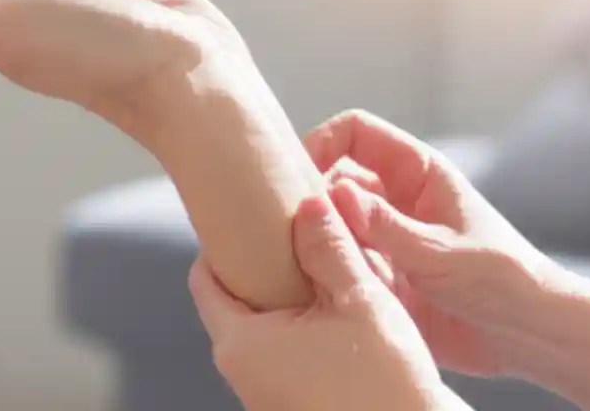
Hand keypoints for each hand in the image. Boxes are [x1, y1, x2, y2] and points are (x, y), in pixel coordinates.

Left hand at [189, 195, 466, 410]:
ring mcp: (263, 394)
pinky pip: (282, 356)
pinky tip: (337, 313)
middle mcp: (240, 373)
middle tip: (294, 233)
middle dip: (260, 265)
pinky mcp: (290, 406)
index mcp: (238, 344)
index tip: (257, 215)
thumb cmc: (385, 381)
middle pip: (233, 302)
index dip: (226, 240)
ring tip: (323, 269)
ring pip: (261, 329)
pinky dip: (300, 330)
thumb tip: (310, 200)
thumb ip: (330, 246)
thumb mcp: (360, 299)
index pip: (204, 277)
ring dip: (286, 298)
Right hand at [304, 109, 556, 376]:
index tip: (298, 174)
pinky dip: (324, 272)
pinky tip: (321, 290)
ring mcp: (384, 238)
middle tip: (294, 228)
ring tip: (306, 264)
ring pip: (330, 224)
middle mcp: (395, 200)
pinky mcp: (379, 275)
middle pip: (332, 178)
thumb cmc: (503, 279)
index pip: (357, 132)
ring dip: (316, 239)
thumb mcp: (442, 252)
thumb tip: (336, 193)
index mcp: (418, 173)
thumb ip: (388, 227)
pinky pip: (338, 264)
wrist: (524, 338)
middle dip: (310, 199)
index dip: (323, 142)